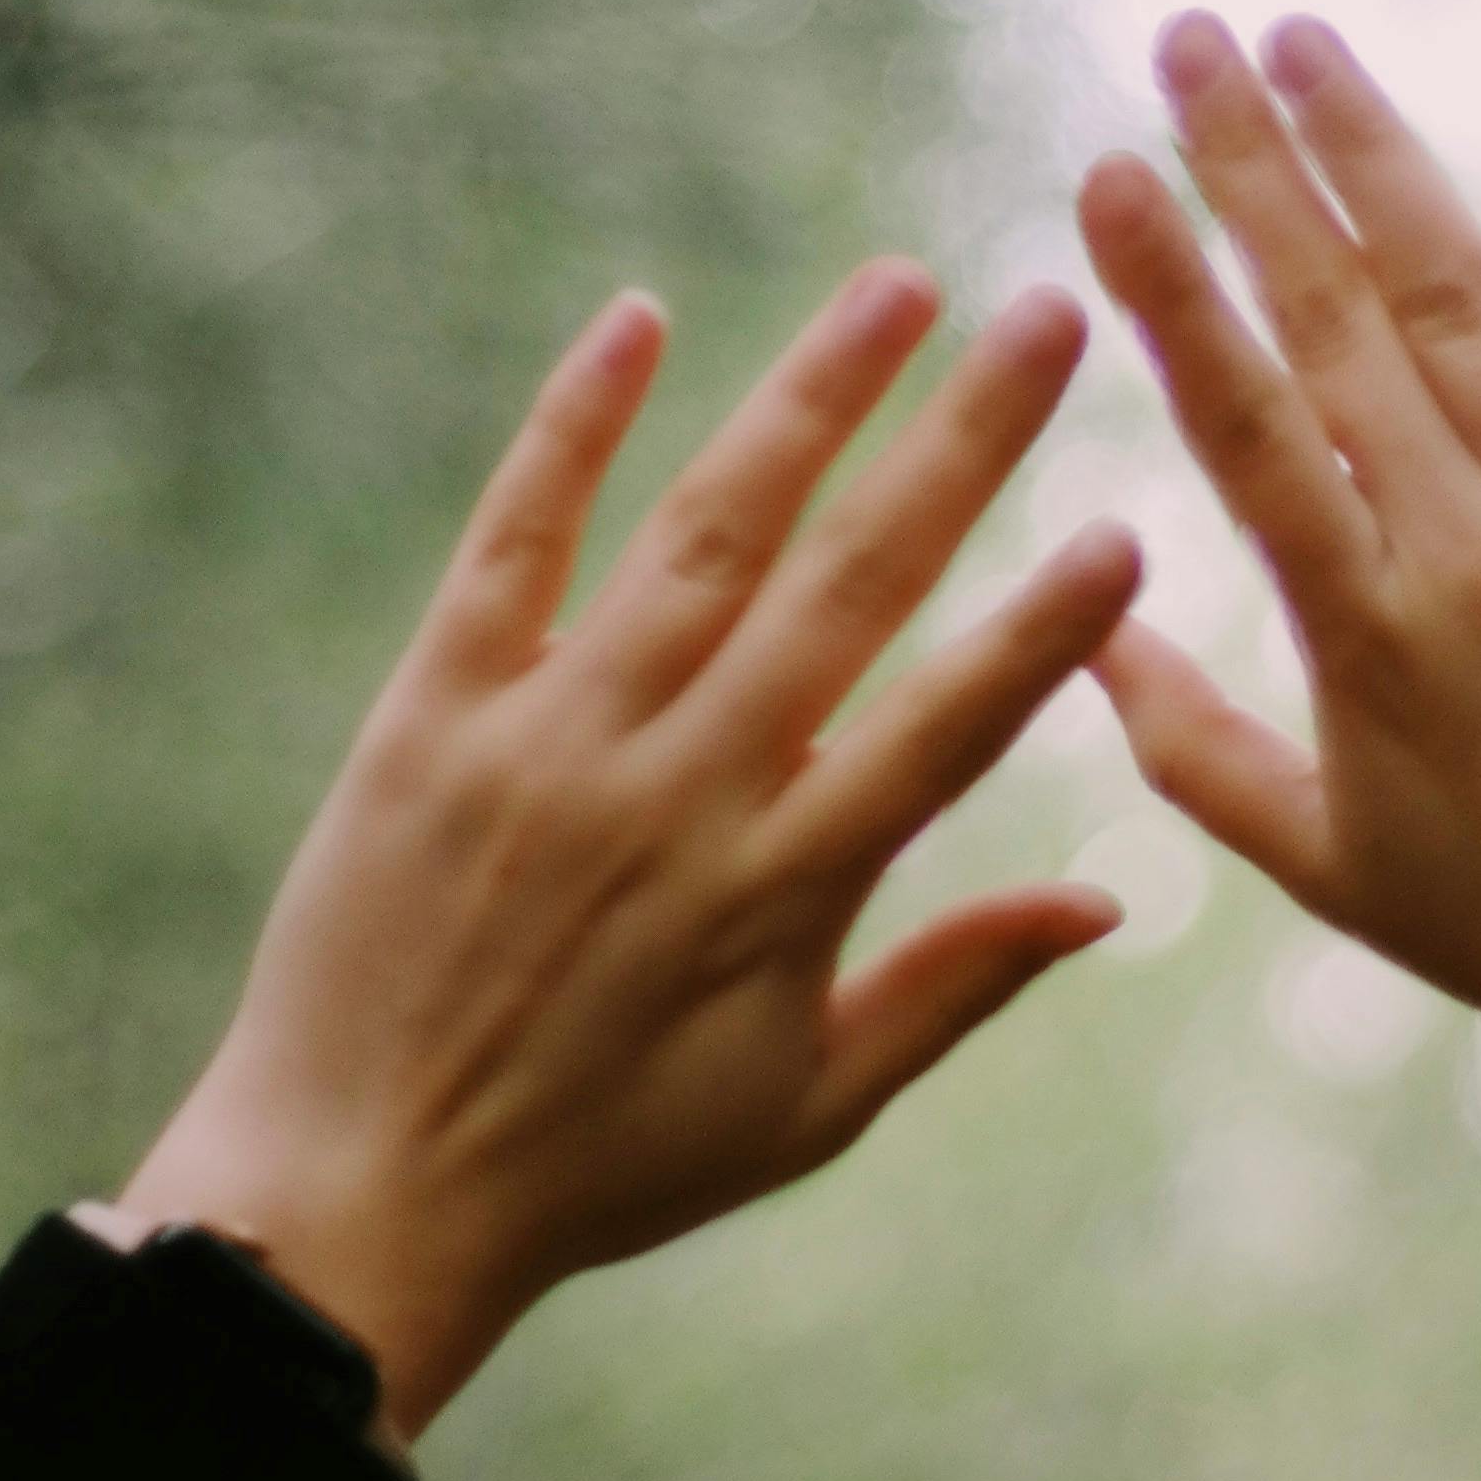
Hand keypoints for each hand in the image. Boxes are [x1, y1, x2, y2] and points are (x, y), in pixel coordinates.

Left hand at [88, 262, 1142, 1429]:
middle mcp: (679, 792)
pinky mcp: (432, 711)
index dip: (1041, 629)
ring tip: (899, 287)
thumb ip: (956, 989)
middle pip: (850, 585)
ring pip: (706, 532)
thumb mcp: (804, 1111)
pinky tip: (639, 319)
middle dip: (961, 442)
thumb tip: (1110, 902)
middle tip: (1048, 317)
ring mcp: (552, 738)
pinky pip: (515, 539)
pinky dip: (575, 425)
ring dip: (811, 397)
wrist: (356, 1194)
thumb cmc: (601, 1166)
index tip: (1125, 525)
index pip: (946, 729)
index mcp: (782, 893)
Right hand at [1075, 15, 1480, 1119]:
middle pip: (1336, 316)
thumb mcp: (1324, 860)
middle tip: (1186, 34)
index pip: (1238, 417)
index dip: (1168, 281)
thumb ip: (1185, 742)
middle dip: (1249, 162)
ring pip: (1471, 292)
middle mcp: (1470, 546)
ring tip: (1306, 41)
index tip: (1106, 164)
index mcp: (1361, 627)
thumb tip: (1083, 623)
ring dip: (1381, 154)